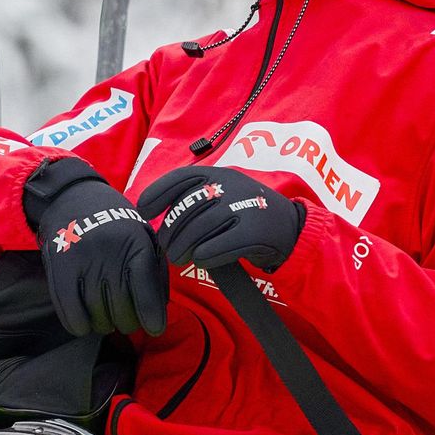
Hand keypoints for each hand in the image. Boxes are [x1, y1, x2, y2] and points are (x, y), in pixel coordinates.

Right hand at [22, 157, 168, 336]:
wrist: (73, 198)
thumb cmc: (115, 226)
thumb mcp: (143, 237)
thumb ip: (155, 270)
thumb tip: (160, 310)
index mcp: (136, 244)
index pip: (146, 291)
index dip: (152, 317)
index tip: (154, 328)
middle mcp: (110, 253)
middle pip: (122, 310)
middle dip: (128, 323)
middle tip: (126, 320)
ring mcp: (83, 261)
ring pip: (97, 315)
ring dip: (104, 325)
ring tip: (106, 319)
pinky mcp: (59, 268)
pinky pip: (70, 311)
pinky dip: (79, 325)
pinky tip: (84, 324)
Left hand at [136, 166, 305, 271]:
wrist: (291, 228)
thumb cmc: (246, 212)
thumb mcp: (223, 194)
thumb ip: (194, 196)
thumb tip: (149, 209)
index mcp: (219, 173)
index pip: (181, 178)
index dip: (157, 193)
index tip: (144, 210)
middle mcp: (230, 186)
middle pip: (186, 209)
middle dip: (170, 232)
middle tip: (168, 249)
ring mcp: (243, 207)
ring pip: (199, 229)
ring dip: (183, 247)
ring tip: (178, 258)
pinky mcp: (255, 232)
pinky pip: (219, 246)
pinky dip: (205, 256)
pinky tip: (201, 260)